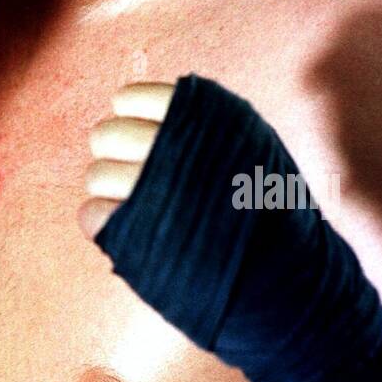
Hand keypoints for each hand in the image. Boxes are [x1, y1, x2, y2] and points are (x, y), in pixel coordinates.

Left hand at [73, 71, 381, 381]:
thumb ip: (204, 126)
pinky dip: (105, 225)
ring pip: (95, 175)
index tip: (148, 145)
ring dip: (110, 194)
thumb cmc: (271, 215)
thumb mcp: (252, 148)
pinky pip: (90, 214)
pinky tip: (135, 236)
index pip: (131, 98)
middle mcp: (175, 144)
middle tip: (140, 183)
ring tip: (144, 213)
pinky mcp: (135, 231)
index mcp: (206, 116)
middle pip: (105, 135)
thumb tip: (144, 114)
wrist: (291, 283)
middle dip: (115, 157)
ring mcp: (153, 187)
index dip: (132, 122)